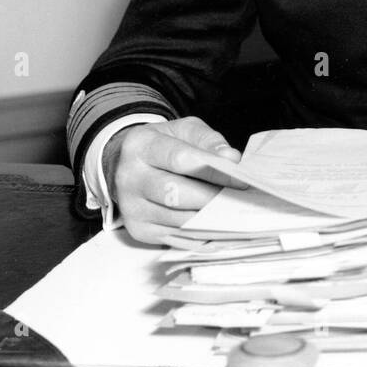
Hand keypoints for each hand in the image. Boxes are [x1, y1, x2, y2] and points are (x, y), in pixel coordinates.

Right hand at [105, 116, 244, 245]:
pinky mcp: (139, 230)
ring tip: (233, 211)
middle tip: (239, 199)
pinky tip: (217, 224)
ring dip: (210, 218)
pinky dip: (201, 232)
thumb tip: (231, 158)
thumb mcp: (183, 130)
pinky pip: (177, 235)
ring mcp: (131, 207)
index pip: (181, 160)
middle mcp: (130, 178)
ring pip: (178, 219)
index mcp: (140, 146)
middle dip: (213, 198)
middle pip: (176, 194)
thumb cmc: (163, 145)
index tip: (240, 179)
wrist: (126, 165)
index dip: (214, 171)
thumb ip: (208, 140)